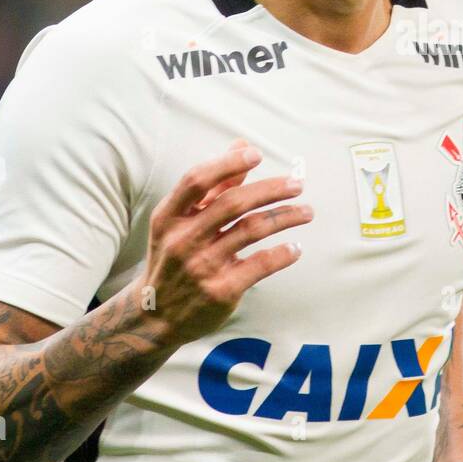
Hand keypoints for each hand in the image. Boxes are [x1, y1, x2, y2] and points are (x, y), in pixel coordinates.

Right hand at [140, 139, 311, 343]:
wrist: (156, 316)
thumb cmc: (175, 256)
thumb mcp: (182, 221)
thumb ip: (214, 186)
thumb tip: (242, 146)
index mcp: (169, 217)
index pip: (196, 180)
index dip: (227, 164)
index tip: (256, 154)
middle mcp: (182, 239)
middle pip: (233, 203)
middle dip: (270, 189)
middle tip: (297, 184)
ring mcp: (201, 266)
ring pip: (252, 230)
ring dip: (285, 216)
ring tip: (306, 212)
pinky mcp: (221, 291)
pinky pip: (260, 264)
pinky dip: (283, 253)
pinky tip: (295, 248)